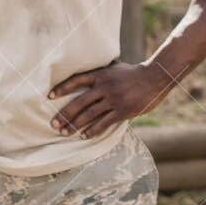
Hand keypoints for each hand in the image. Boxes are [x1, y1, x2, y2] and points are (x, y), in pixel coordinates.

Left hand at [48, 60, 177, 139]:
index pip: (77, 80)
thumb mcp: (115, 68)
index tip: (49, 96)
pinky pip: (104, 123)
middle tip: (53, 124)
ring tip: (65, 132)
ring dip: (75, 125)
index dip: (62, 88)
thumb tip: (86, 78)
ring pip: (89, 115)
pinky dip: (92, 130)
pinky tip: (84, 136)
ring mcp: (114, 99)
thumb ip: (101, 73)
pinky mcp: (123, 111)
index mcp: (101, 74)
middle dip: (65, 114)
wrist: (156, 77)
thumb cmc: (134, 73)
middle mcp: (105, 86)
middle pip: (79, 102)